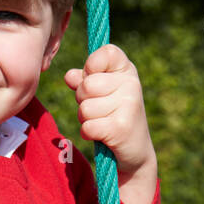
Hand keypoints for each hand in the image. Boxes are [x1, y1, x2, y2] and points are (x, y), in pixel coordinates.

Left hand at [63, 44, 156, 186]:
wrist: (134, 151)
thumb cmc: (113, 116)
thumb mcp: (101, 93)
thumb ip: (84, 80)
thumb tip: (69, 76)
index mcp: (127, 70)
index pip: (105, 52)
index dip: (91, 65)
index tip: (94, 77)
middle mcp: (131, 84)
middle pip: (87, 85)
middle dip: (83, 100)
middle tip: (98, 109)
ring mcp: (128, 105)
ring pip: (85, 108)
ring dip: (86, 119)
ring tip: (102, 123)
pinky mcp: (121, 128)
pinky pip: (87, 126)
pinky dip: (88, 133)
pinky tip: (102, 135)